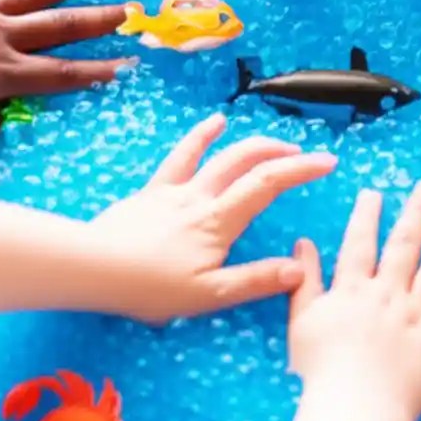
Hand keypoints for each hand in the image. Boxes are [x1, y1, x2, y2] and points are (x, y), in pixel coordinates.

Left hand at [94, 114, 336, 324]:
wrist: (92, 267)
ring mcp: (174, 190)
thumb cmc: (149, 287)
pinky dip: (198, 138)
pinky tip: (209, 126)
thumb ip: (255, 280)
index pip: (268, 184)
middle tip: (304, 155)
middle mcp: (200, 197)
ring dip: (246, 142)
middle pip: (246, 162)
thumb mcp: (208, 295)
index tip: (327, 162)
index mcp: (219, 222)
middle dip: (280, 154)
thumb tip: (299, 270)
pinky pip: (179, 158)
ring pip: (217, 155)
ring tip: (270, 138)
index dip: (300, 169)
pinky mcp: (150, 192)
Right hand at [287, 181, 420, 420]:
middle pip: (405, 246)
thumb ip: (305, 280)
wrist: (355, 410)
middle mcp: (389, 295)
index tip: (377, 191)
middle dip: (418, 212)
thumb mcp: (301, 321)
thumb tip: (303, 243)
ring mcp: (418, 316)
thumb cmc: (321, 371)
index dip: (368, 215)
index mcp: (353, 289)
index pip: (361, 243)